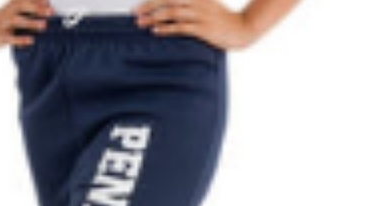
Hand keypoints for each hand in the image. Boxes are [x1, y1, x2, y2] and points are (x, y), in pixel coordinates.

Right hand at [0, 0, 55, 48]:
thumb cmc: (1, 19)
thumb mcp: (12, 10)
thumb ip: (26, 7)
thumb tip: (45, 3)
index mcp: (12, 6)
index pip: (25, 1)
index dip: (37, 1)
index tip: (49, 3)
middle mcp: (8, 13)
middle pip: (22, 7)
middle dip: (36, 9)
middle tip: (50, 12)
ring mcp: (3, 25)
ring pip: (17, 22)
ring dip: (31, 23)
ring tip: (44, 25)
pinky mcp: (0, 37)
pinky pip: (11, 38)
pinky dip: (21, 39)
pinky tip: (31, 40)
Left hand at [133, 0, 257, 50]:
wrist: (241, 29)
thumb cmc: (221, 20)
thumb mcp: (206, 6)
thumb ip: (189, 5)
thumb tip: (170, 9)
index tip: (139, 4)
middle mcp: (197, 2)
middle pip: (168, 0)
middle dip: (149, 6)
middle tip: (135, 13)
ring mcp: (200, 15)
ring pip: (172, 13)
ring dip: (154, 18)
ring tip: (141, 23)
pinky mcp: (203, 29)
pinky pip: (181, 27)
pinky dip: (167, 29)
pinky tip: (156, 31)